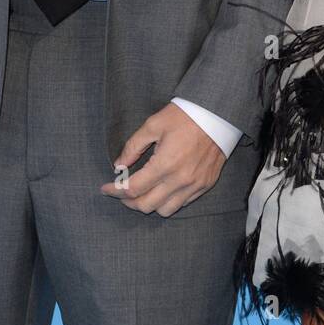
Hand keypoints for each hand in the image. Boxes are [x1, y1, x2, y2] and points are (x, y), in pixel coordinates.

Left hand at [100, 103, 224, 216]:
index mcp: (165, 165)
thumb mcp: (153, 125)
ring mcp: (195, 185)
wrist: (218, 114)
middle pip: (146, 205)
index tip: (106, 188)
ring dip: (149, 204)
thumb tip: (119, 165)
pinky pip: (182, 203)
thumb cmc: (184, 116)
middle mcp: (180, 180)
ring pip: (165, 210)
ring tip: (142, 193)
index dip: (115, 190)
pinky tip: (162, 189)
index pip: (132, 189)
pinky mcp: (205, 185)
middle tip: (121, 192)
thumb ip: (133, 147)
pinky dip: (168, 201)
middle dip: (128, 201)